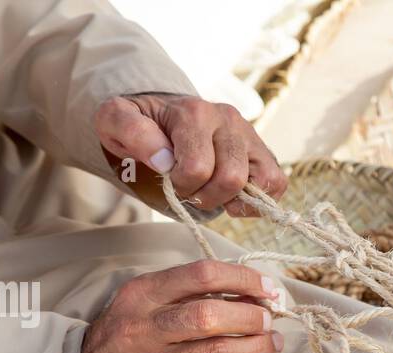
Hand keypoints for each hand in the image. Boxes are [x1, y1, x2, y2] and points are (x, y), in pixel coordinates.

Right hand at [83, 260, 283, 352]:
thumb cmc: (128, 333)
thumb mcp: (144, 301)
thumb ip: (189, 293)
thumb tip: (251, 291)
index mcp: (142, 294)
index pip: (200, 275)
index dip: (241, 278)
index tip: (267, 287)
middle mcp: (144, 328)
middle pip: (208, 316)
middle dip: (249, 316)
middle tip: (269, 318)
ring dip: (255, 348)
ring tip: (275, 343)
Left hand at [93, 94, 286, 216]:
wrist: (162, 115)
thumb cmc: (141, 125)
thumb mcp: (116, 121)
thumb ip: (131, 132)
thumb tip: (164, 158)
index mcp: (194, 112)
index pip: (198, 167)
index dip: (181, 187)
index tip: (168, 181)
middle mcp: (228, 119)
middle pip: (231, 178)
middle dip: (205, 196)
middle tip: (188, 191)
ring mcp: (249, 135)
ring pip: (259, 182)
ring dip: (231, 199)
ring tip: (210, 192)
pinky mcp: (262, 151)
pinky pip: (276, 182)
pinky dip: (257, 200)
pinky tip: (233, 198)